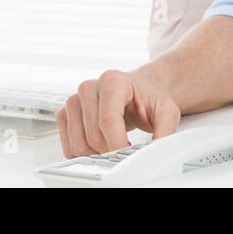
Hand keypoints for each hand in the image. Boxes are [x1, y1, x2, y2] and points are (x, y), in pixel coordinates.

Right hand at [56, 68, 181, 157]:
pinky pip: (69, 146)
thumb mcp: (167, 111)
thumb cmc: (149, 98)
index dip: (118, 143)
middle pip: (93, 135)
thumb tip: (158, 150)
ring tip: (114, 142)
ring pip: (79, 144)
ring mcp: (74, 100)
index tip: (129, 151)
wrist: (139, 91)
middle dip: (111, 149)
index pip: (108, 120)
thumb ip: (166, 130)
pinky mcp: (65, 114)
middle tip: (127, 146)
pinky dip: (85, 153)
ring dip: (98, 153)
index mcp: (112, 80)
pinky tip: (101, 144)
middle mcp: (89, 87)